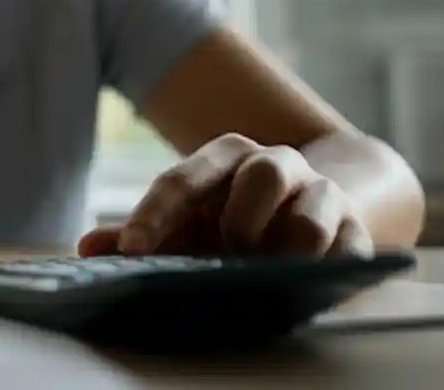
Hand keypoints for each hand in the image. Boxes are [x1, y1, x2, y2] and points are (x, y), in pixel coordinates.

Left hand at [78, 134, 373, 257]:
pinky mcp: (359, 234)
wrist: (317, 210)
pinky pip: (349, 251)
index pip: (184, 178)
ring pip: (312, 211)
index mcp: (226, 158)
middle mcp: (277, 166)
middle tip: (224, 252)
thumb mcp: (185, 224)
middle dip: (239, 218)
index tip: (132, 249)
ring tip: (266, 271)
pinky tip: (306, 284)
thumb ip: (137, 236)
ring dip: (287, 244)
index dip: (155, 214)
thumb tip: (84, 250)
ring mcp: (322, 196)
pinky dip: (327, 271)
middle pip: (262, 173)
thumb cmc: (233, 219)